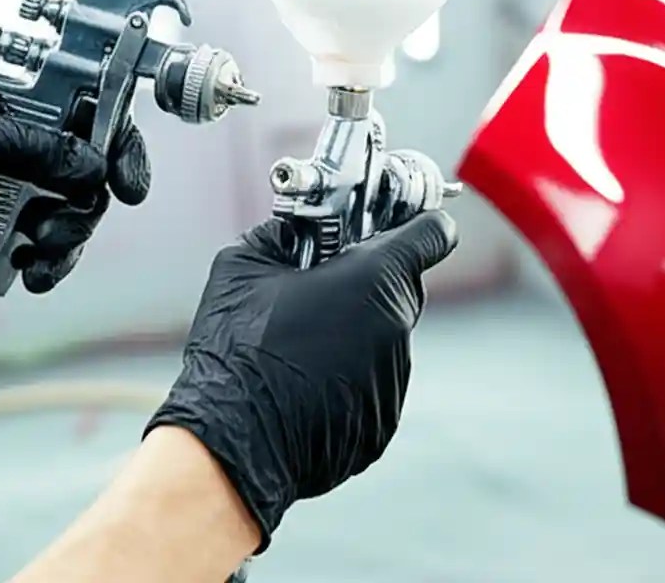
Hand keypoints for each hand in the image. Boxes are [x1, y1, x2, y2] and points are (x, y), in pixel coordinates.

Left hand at [0, 90, 149, 319]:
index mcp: (22, 112)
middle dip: (90, 201)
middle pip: (98, 171)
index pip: (91, 114)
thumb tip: (91, 166)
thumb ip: (29, 143)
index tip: (126, 178)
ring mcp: (28, 194)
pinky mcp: (21, 235)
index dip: (119, 141)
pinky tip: (30, 271)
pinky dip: (54, 264)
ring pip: (84, 214)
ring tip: (35, 248)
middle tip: (70, 219)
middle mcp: (32, 151)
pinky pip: (62, 250)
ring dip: (69, 237)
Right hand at [146, 211, 458, 552]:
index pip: (431, 233)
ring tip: (299, 346)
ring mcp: (393, 378)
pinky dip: (347, 378)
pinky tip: (303, 385)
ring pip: (384, 338)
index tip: (399, 226)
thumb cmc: (238, 348)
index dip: (416, 224)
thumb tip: (296, 230)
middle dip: (368, 280)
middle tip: (321, 285)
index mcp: (376, 277)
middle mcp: (396, 326)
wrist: (233, 440)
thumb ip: (285, 234)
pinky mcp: (383, 421)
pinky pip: (373, 384)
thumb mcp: (246, 264)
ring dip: (354, 332)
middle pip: (402, 286)